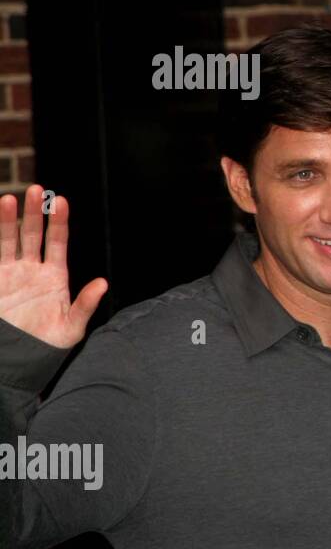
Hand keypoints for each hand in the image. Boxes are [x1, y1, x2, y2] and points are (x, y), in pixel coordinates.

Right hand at [0, 184, 106, 348]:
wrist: (21, 359)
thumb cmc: (50, 344)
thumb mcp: (72, 327)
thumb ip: (86, 304)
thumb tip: (104, 283)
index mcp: (55, 276)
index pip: (58, 242)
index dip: (59, 222)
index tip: (61, 201)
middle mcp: (33, 270)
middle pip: (33, 234)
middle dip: (34, 212)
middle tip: (36, 189)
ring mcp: (11, 274)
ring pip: (9, 240)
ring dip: (9, 220)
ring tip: (9, 198)